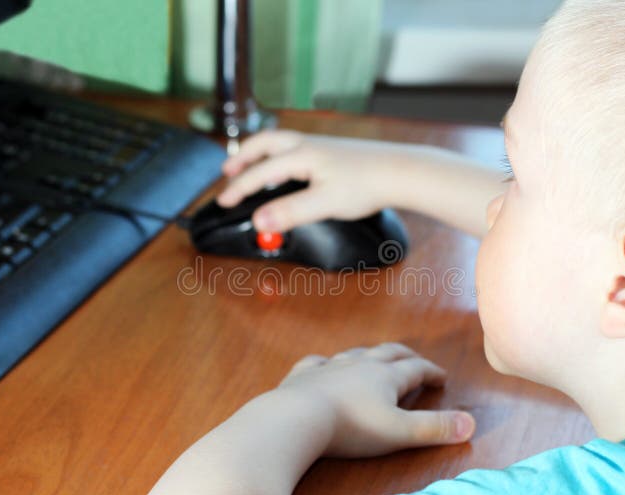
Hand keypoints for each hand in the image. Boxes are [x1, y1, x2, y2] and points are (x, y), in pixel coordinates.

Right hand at [217, 130, 416, 232]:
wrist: (400, 172)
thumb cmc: (367, 184)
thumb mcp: (324, 203)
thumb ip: (290, 212)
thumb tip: (259, 221)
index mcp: (301, 155)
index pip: (260, 171)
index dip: (239, 188)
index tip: (224, 202)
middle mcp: (308, 145)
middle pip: (265, 144)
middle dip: (243, 158)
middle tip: (227, 172)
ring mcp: (322, 147)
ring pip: (281, 145)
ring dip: (261, 155)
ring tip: (253, 170)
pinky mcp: (333, 153)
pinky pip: (297, 150)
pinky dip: (281, 158)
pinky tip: (289, 172)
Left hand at [277, 342, 475, 457]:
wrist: (297, 418)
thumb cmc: (352, 427)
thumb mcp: (400, 433)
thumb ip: (435, 429)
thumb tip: (471, 424)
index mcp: (386, 376)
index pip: (415, 369)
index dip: (431, 372)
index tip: (442, 378)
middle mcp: (359, 364)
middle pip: (388, 353)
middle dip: (405, 356)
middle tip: (415, 361)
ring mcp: (330, 367)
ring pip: (355, 354)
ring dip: (369, 355)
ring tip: (375, 359)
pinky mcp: (303, 375)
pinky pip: (317, 362)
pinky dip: (326, 363)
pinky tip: (325, 365)